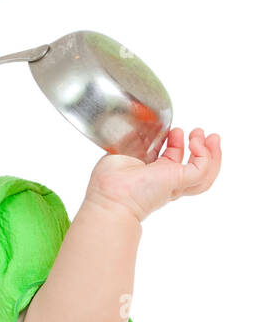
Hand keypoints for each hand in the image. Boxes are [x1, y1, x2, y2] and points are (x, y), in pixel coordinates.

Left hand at [84, 128, 221, 222]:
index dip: (179, 145)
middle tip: (200, 132)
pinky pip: (202, 169)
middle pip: (195, 170)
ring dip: (211, 153)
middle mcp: (165, 182)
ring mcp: (173, 183)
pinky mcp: (179, 181)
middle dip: (202, 149)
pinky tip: (195, 143)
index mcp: (151, 176)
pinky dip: (204, 155)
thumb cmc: (110, 181)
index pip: (173, 161)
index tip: (175, 131)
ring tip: (210, 136)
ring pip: (205, 174)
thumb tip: (144, 124)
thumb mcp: (125, 151)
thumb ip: (138, 140)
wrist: (111, 197)